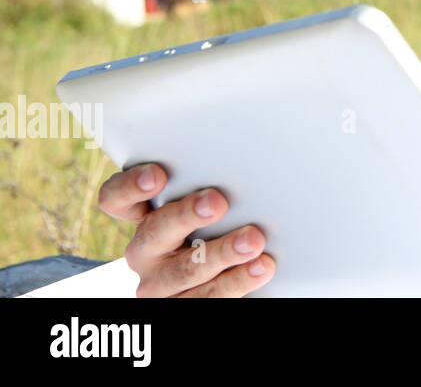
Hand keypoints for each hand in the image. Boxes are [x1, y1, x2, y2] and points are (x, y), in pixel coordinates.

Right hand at [98, 163, 275, 296]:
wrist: (224, 277)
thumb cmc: (219, 227)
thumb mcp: (206, 207)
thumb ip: (210, 187)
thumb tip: (251, 158)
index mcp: (144, 217)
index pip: (116, 199)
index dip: (129, 187)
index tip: (157, 175)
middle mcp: (144, 251)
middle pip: (154, 231)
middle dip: (186, 215)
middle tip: (217, 202)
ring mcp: (159, 284)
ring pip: (184, 270)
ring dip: (222, 253)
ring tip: (253, 240)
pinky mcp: (180, 307)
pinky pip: (206, 298)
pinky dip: (237, 281)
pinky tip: (259, 267)